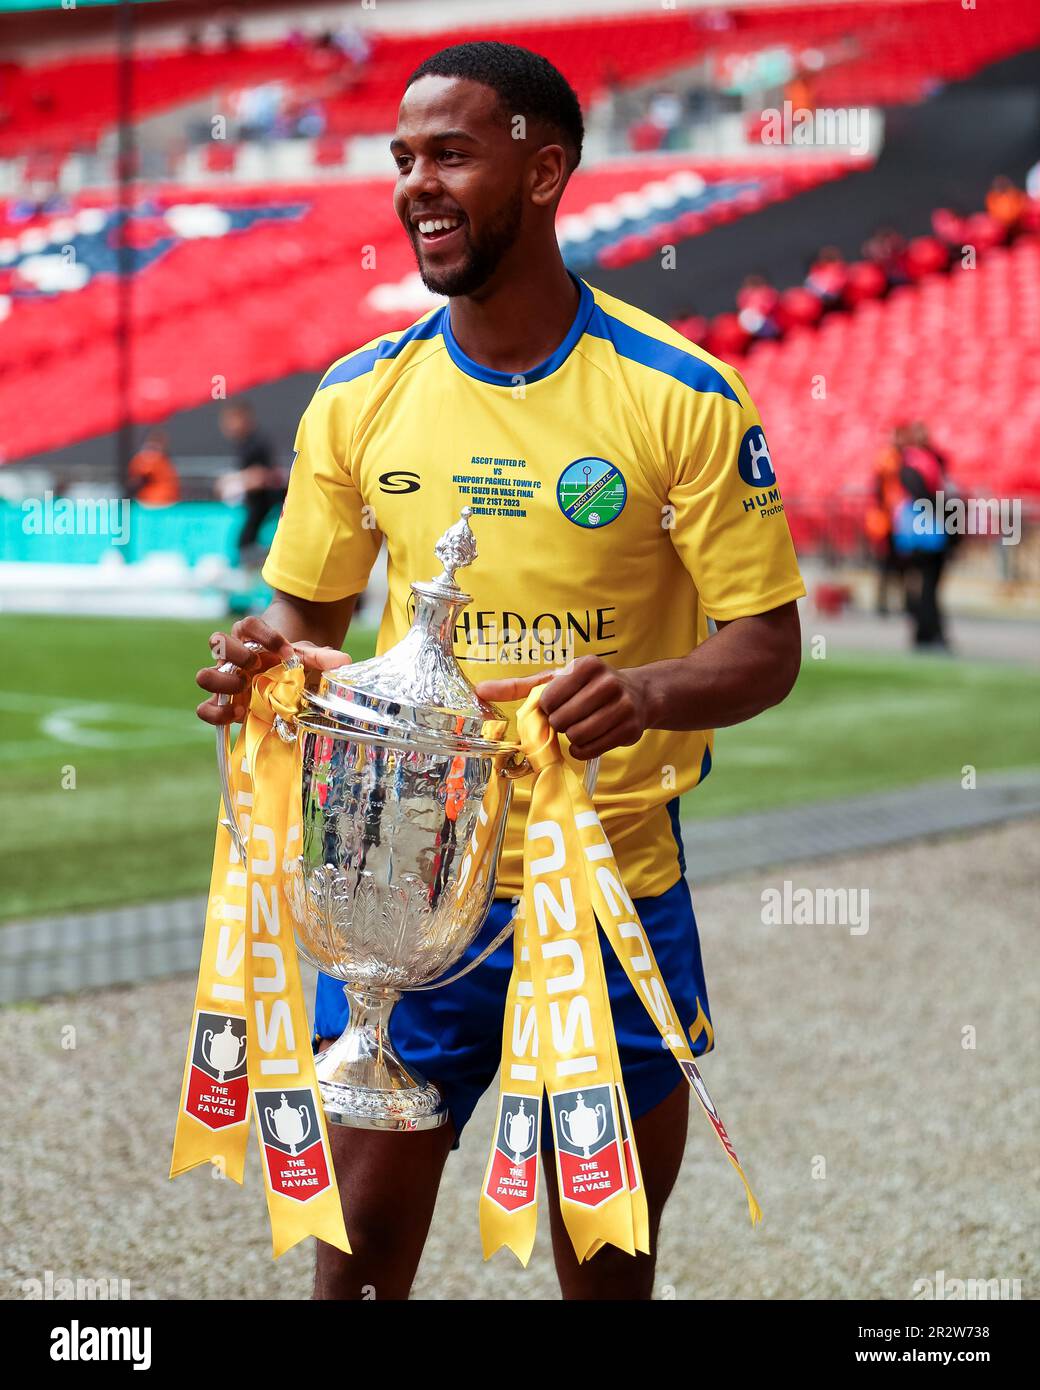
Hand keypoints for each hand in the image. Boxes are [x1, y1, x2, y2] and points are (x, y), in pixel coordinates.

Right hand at [195, 615, 346, 725]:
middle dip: (237, 655)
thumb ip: (322, 657)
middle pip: (217, 642)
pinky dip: (218, 713)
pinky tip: (241, 714)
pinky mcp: (223, 705)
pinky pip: (206, 709)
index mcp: (250, 636)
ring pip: (205, 676)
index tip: (287, 650)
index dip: (265, 635)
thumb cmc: (293, 665)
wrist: (286, 682)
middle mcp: (232, 655)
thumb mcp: (308, 658)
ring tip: (245, 690)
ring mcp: (225, 680)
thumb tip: (343, 661)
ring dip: (224, 682)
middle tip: (257, 666)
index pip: (249, 625)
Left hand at [475, 655, 650, 760]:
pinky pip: (591, 750)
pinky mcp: (630, 730)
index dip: (547, 708)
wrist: (638, 695)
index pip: (548, 699)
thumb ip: (517, 686)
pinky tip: (590, 738)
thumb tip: (479, 691)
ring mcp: (622, 707)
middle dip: (559, 723)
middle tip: (570, 717)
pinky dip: (583, 749)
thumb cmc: (588, 687)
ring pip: (576, 736)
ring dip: (571, 738)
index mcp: (586, 665)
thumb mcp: (556, 680)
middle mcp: (608, 683)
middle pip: (561, 720)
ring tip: (580, 726)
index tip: (557, 704)